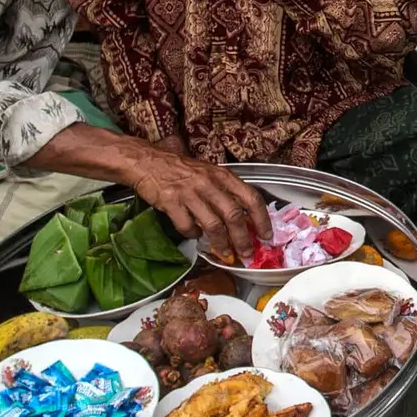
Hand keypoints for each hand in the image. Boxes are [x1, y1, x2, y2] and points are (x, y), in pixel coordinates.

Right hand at [123, 145, 269, 260]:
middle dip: (243, 238)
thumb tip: (244, 218)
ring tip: (225, 254)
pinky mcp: (171, 202)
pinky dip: (193, 235)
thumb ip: (225, 191)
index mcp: (223, 175)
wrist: (149, 162)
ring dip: (221, 243)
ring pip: (213, 225)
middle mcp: (209, 183)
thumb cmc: (182, 169)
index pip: (251, 197)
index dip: (261, 218)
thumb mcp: (210, 173)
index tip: (267, 234)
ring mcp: (190, 193)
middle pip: (233, 215)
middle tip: (248, 252)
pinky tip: (194, 235)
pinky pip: (187, 226)